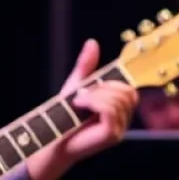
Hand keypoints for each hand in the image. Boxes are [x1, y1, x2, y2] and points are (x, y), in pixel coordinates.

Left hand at [57, 39, 137, 160]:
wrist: (49, 137)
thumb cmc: (61, 116)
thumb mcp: (75, 85)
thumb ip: (86, 66)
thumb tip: (93, 42)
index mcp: (118, 109)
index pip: (130, 89)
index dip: (124, 79)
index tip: (111, 74)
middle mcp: (123, 120)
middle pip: (128, 93)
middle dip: (105, 87)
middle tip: (83, 94)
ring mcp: (119, 129)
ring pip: (118, 99)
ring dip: (95, 95)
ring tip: (78, 101)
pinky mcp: (111, 136)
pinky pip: (110, 109)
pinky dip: (93, 102)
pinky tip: (79, 105)